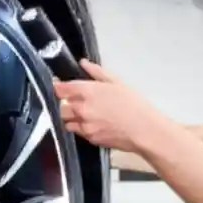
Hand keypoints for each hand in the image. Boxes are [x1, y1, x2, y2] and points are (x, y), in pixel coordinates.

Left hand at [52, 59, 170, 153]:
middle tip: (74, 100)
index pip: (60, 89)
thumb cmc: (134, 105)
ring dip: (70, 117)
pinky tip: (93, 123)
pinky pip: (77, 132)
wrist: (144, 130)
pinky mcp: (89, 139)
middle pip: (60, 106)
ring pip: (66, 121)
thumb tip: (83, 64)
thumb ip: (96, 72)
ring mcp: (84, 126)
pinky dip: (80, 128)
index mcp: (87, 92)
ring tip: (83, 114)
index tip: (60, 86)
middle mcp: (81, 109)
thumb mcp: (116, 82)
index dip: (58, 87)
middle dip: (64, 103)